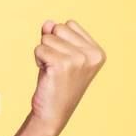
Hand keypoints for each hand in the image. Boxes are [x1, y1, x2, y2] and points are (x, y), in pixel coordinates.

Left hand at [29, 19, 105, 135]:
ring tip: (52, 71)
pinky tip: (47, 74)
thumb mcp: (60, 54)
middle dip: (51, 44)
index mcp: (98, 51)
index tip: (65, 60)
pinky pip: (39, 49)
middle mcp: (91, 54)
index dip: (61, 40)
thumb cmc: (57, 82)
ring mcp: (78, 60)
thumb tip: (48, 23)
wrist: (53, 113)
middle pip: (58, 27)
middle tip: (56, 66)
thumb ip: (56, 35)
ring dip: (43, 54)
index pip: (70, 24)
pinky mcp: (61, 65)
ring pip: (47, 38)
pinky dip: (38, 60)